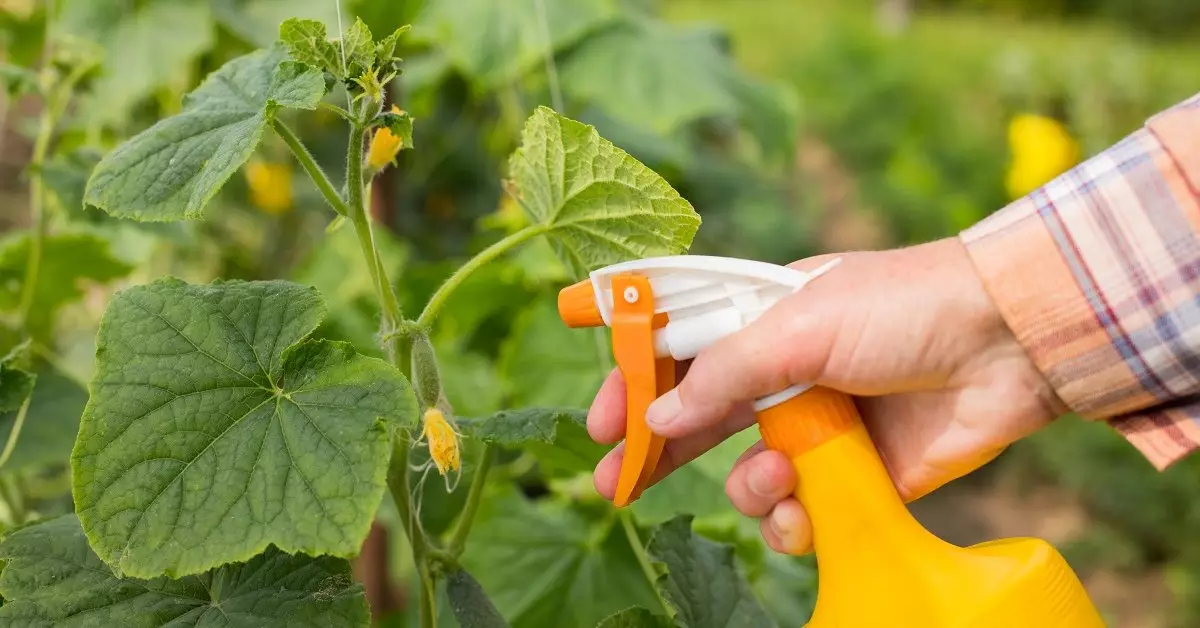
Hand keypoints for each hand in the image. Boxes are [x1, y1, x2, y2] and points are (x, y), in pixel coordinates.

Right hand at [586, 237, 1064, 553]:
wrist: (1008, 343)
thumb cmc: (903, 307)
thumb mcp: (802, 323)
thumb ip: (725, 372)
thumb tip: (658, 420)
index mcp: (765, 320)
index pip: (680, 353)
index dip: (636, 386)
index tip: (599, 422)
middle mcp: (785, 373)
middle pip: (701, 420)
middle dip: (657, 453)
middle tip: (614, 484)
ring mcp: (820, 426)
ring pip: (749, 474)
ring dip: (751, 484)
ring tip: (780, 474)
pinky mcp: (856, 475)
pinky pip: (801, 512)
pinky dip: (796, 519)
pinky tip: (808, 507)